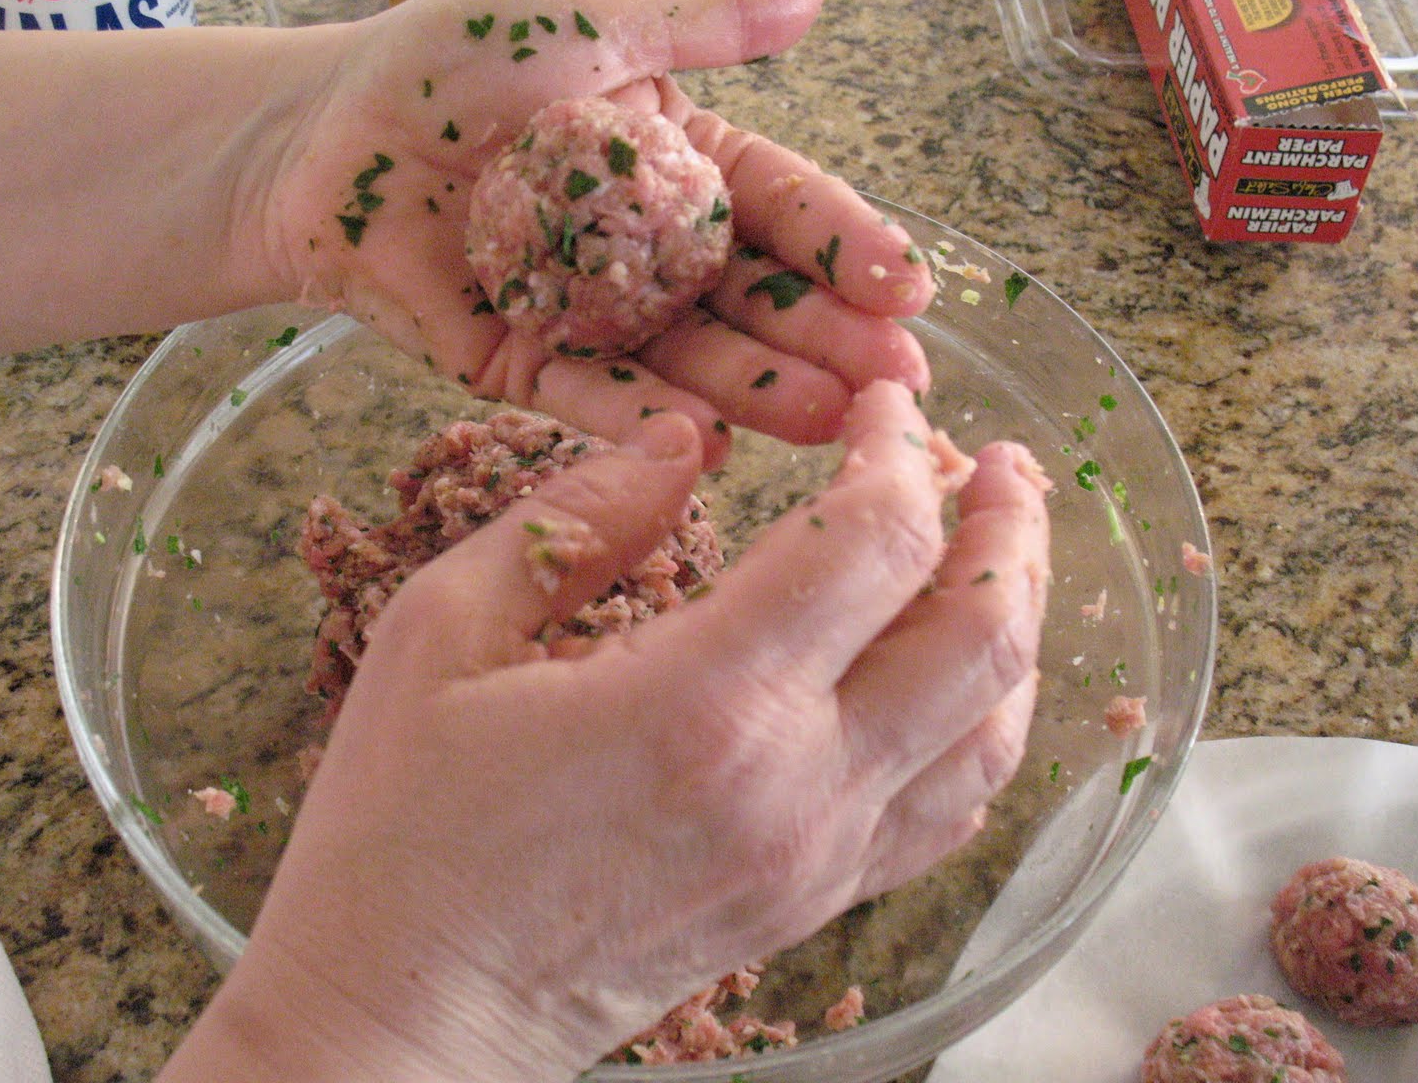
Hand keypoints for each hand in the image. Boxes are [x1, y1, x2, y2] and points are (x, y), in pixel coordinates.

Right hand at [163, 382, 1049, 1082]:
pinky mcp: (817, 904)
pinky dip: (986, 724)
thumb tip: (678, 443)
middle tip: (996, 460)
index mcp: (701, 699)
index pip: (875, 539)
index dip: (899, 446)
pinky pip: (952, 811)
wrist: (408, 1012)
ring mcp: (821, 857)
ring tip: (998, 549)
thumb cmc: (402, 826)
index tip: (880, 404)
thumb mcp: (439, 632)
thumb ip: (573, 518)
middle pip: (981, 630)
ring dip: (1016, 619)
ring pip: (996, 728)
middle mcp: (795, 782)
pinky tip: (959, 674)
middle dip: (1010, 522)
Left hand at [257, 0, 932, 468]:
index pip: (780, 206)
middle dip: (827, 339)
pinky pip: (588, 395)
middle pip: (751, 300)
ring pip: (687, 359)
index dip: (844, 244)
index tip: (909, 286)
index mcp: (678, 163)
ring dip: (757, 391)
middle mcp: (648, 248)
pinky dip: (639, 420)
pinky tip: (700, 442)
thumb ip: (705, 19)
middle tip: (895, 382)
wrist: (318, 133)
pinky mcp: (526, 367)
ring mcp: (592, 315)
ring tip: (825, 422)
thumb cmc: (449, 62)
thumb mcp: (590, 19)